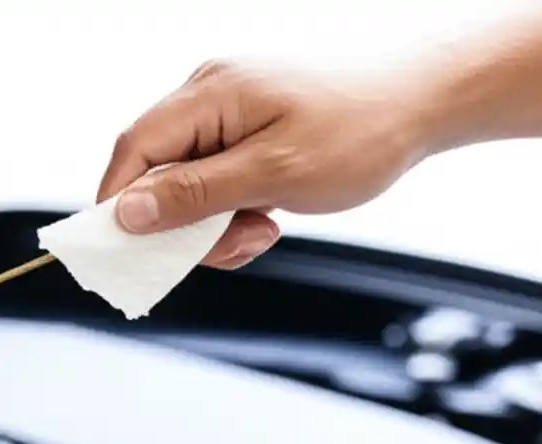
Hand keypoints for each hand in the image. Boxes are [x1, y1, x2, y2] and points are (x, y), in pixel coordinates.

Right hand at [97, 61, 430, 268]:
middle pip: (155, 171)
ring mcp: (226, 112)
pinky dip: (231, 209)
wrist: (421, 106)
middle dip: (184, 222)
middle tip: (234, 243)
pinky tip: (268, 215)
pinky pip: (213, 178)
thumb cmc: (359, 134)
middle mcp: (208, 96)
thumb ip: (194, 194)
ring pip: (185, 183)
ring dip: (213, 222)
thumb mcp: (273, 175)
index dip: (120, 204)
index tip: (128, 251)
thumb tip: (126, 213)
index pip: (133, 149)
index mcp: (209, 94)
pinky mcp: (244, 129)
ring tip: (263, 229)